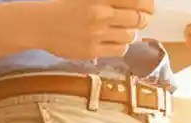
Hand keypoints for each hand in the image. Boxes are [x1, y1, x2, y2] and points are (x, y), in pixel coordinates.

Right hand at [34, 0, 154, 60]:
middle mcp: (101, 14)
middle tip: (138, 21)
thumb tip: (138, 4)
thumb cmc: (66, 7)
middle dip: (141, 20)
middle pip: (137, 19)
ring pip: (130, 36)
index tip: (149, 9)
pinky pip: (119, 50)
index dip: (148, 6)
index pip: (137, 1)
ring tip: (121, 31)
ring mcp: (96, 34)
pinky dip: (121, 45)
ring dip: (130, 34)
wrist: (41, 25)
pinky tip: (113, 41)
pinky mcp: (92, 50)